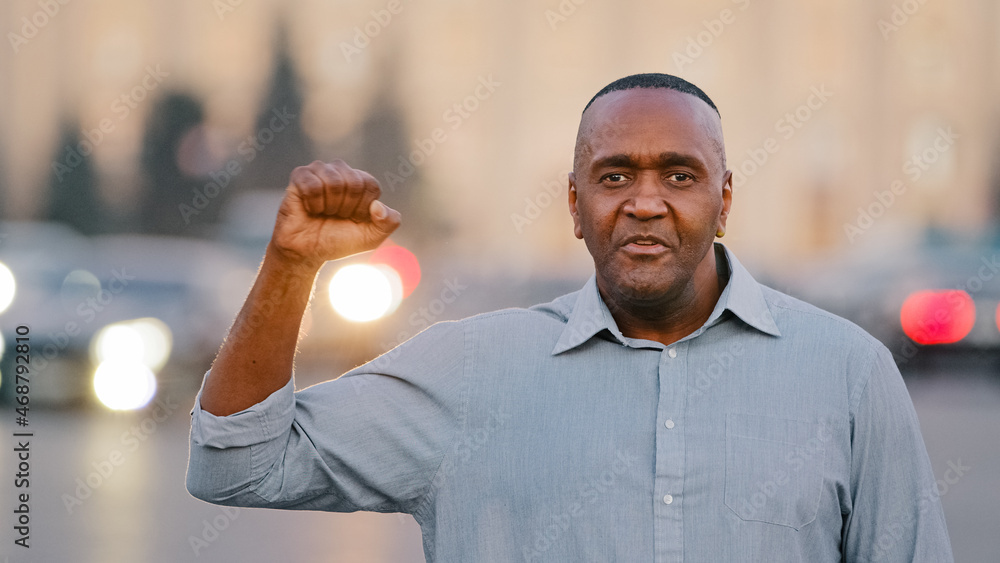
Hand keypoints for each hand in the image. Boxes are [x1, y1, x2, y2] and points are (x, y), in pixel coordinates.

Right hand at [269, 160, 400, 268]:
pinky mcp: (300, 176)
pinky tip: (310, 208)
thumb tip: (378, 206)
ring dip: (329, 206)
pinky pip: (312, 186)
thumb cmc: (339, 240)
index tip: (353, 218)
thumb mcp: (372, 237)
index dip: (362, 208)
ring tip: (323, 212)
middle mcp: (341, 171)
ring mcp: (320, 170)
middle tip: (336, 215)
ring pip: (334, 183)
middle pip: (354, 183)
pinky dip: (313, 204)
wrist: (309, 252)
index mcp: (360, 181)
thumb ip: (389, 222)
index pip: (371, 185)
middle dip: (346, 207)